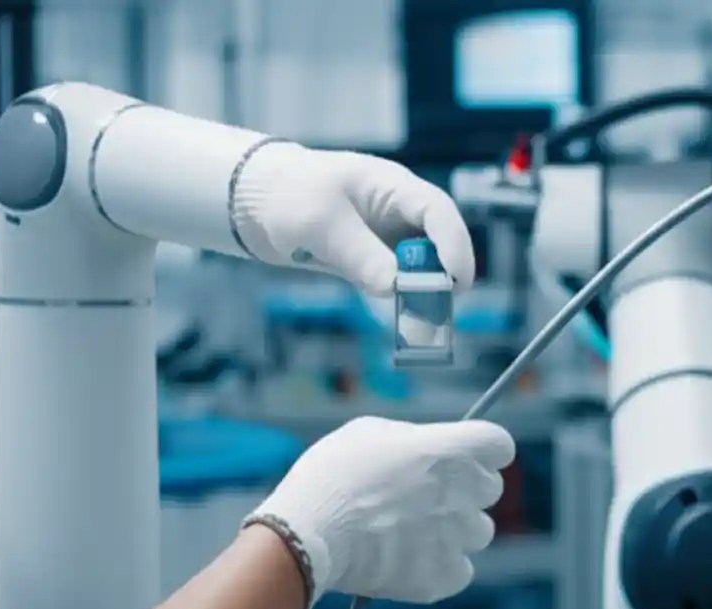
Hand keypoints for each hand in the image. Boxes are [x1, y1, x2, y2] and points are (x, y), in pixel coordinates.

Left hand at [232, 144, 474, 295]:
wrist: (254, 202)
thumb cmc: (288, 196)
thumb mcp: (320, 224)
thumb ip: (360, 255)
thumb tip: (396, 288)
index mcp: (393, 187)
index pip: (438, 211)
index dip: (454, 245)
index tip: (457, 281)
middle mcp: (399, 211)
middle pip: (440, 240)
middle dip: (445, 272)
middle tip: (440, 305)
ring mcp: (389, 236)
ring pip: (423, 264)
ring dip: (425, 290)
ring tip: (423, 319)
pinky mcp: (374, 259)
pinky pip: (399, 281)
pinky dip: (404, 298)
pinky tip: (404, 318)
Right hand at [244, 418, 514, 607]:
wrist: (305, 535)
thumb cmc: (332, 475)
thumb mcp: (369, 433)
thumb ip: (414, 438)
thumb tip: (430, 447)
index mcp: (452, 450)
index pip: (499, 445)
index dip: (483, 452)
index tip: (466, 458)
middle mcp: (464, 491)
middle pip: (489, 489)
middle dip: (465, 491)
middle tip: (426, 498)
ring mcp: (457, 536)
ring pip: (477, 532)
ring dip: (453, 531)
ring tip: (408, 532)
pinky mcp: (444, 576)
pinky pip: (460, 571)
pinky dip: (439, 567)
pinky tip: (406, 560)